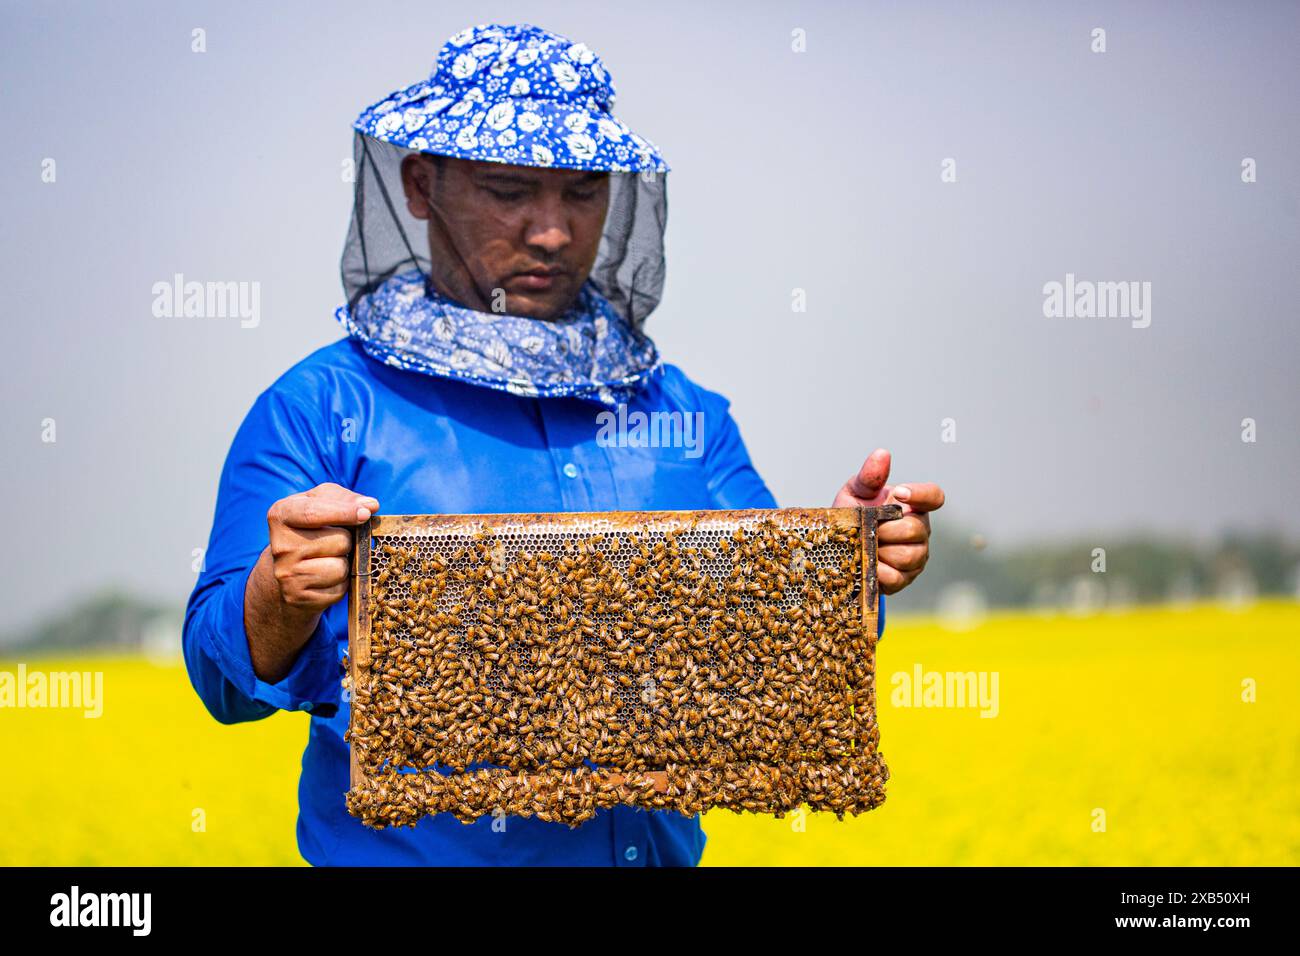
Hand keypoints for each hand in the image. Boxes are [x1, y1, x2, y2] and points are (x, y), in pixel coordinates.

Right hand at [264, 482, 379, 612]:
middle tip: (333, 542)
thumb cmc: (311, 530)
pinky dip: (341, 584)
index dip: (344, 512)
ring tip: (329, 560)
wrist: (287, 575)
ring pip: (341, 567)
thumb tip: (370, 505)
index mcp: (281, 515)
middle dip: (348, 540)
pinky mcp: (298, 598)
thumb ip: (344, 499)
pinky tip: (326, 578)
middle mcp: (280, 546)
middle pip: (339, 541)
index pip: (313, 513)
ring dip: (346, 564)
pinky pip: (339, 589)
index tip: (366, 513)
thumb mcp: (320, 504)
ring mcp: (287, 575)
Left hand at [833, 448, 944, 594]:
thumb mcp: (854, 493)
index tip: (899, 493)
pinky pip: (898, 576)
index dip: (921, 495)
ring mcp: (916, 555)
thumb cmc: (850, 516)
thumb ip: (869, 476)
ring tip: (866, 546)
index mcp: (912, 505)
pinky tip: (867, 565)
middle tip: (867, 529)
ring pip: (909, 555)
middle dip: (886, 529)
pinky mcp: (905, 578)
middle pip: (915, 529)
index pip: (934, 496)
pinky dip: (879, 571)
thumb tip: (882, 454)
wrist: (835, 549)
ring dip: (882, 551)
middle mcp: (920, 529)